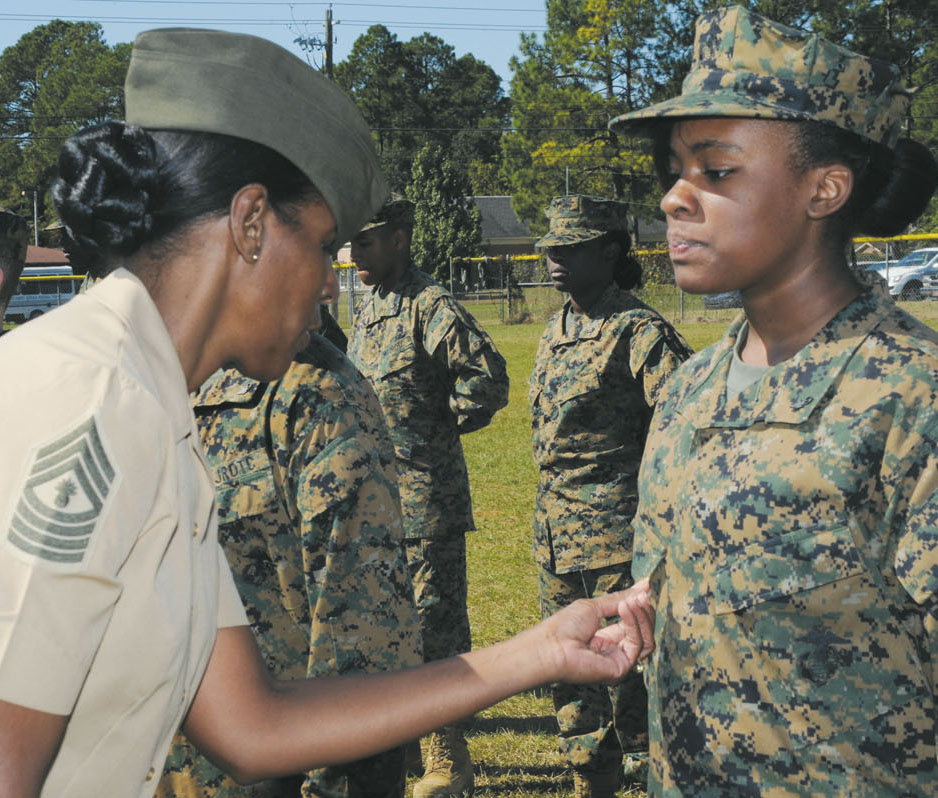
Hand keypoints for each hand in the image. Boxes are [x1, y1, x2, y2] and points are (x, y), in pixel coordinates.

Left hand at [538, 580, 654, 684]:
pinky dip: (634, 623)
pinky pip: (638, 644)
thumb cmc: (564, 626)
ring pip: (646, 639)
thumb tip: (645, 585)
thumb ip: (621, 598)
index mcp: (606, 638)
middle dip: (644, 611)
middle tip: (644, 594)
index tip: (647, 588)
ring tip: (636, 600)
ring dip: (643, 616)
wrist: (551, 646)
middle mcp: (614, 651)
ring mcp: (618, 661)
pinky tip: (625, 608)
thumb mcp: (595, 606)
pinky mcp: (621, 668)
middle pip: (643, 632)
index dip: (639, 606)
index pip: (633, 623)